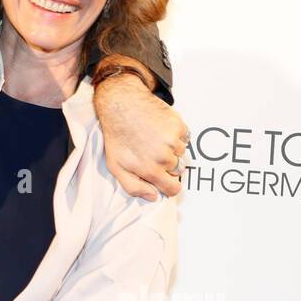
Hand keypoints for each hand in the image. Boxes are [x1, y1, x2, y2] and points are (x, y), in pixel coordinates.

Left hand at [93, 73, 187, 200]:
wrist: (122, 104)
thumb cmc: (117, 136)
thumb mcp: (116, 166)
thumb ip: (134, 187)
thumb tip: (153, 196)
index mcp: (150, 170)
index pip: (174, 189)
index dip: (169, 185)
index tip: (164, 179)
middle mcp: (164, 157)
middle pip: (178, 171)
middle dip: (168, 165)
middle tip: (152, 152)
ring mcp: (173, 141)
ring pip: (182, 153)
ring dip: (172, 149)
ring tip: (154, 139)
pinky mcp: (179, 126)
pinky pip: (185, 138)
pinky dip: (176, 135)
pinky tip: (160, 129)